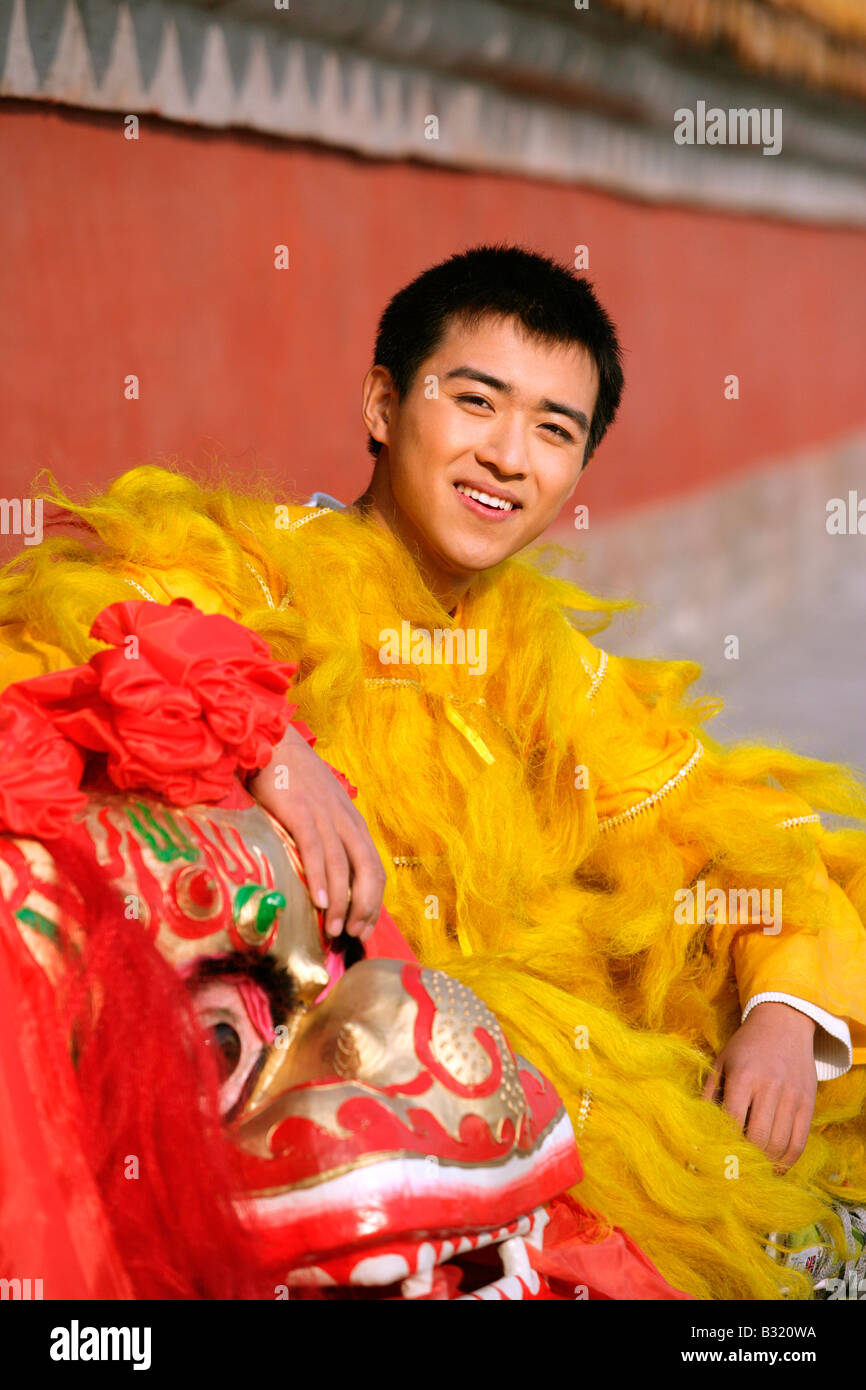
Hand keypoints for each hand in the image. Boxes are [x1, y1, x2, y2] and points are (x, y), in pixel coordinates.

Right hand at [248, 723, 385, 942]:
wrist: (270, 741)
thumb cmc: (290, 778)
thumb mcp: (318, 807)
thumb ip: (324, 835)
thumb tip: (321, 874)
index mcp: (351, 821)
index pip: (374, 867)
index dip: (373, 900)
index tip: (363, 927)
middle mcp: (344, 820)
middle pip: (368, 869)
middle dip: (365, 906)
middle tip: (354, 934)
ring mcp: (324, 815)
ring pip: (341, 865)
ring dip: (340, 901)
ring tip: (334, 929)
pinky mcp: (300, 811)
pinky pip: (315, 849)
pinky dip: (318, 877)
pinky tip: (316, 900)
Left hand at [702, 1002, 816, 1169]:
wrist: (784, 1022)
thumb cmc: (746, 1046)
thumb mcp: (721, 1062)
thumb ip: (709, 1095)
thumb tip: (697, 1130)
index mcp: (743, 1077)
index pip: (731, 1122)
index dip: (722, 1144)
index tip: (713, 1158)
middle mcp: (769, 1088)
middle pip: (757, 1138)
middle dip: (744, 1159)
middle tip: (732, 1169)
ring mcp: (791, 1097)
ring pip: (779, 1144)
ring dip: (764, 1163)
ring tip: (751, 1170)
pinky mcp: (808, 1104)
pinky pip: (799, 1142)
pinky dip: (787, 1161)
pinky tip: (775, 1168)